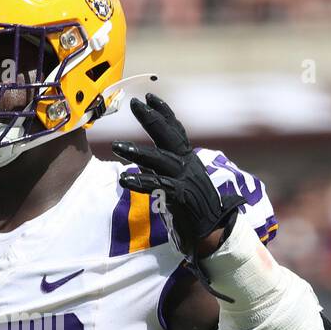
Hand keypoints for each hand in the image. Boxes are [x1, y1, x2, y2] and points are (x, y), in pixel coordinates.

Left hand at [111, 94, 245, 258]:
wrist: (214, 232)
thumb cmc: (194, 209)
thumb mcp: (179, 184)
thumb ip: (163, 173)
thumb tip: (146, 166)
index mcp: (188, 160)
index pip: (176, 130)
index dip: (164, 112)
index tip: (150, 97)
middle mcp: (187, 165)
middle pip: (169, 136)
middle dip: (151, 119)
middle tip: (135, 104)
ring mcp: (185, 180)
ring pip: (160, 160)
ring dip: (137, 152)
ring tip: (116, 146)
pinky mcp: (181, 197)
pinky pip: (159, 187)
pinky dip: (141, 182)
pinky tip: (125, 179)